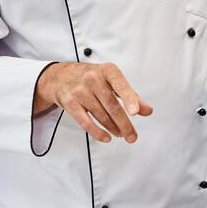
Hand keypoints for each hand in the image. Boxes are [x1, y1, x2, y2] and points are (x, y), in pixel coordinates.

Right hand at [36, 62, 152, 143]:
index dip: (129, 99)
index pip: (121, 85)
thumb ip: (130, 94)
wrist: (59, 77)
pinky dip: (97, 132)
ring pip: (101, 115)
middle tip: (132, 136)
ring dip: (113, 128)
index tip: (136, 112)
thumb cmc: (90, 77)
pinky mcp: (70, 103)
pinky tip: (106, 137)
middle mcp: (93, 79)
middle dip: (124, 124)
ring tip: (121, 134)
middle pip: (112, 106)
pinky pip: (85, 122)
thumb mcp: (111, 79)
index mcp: (107, 70)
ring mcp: (80, 91)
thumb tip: (147, 110)